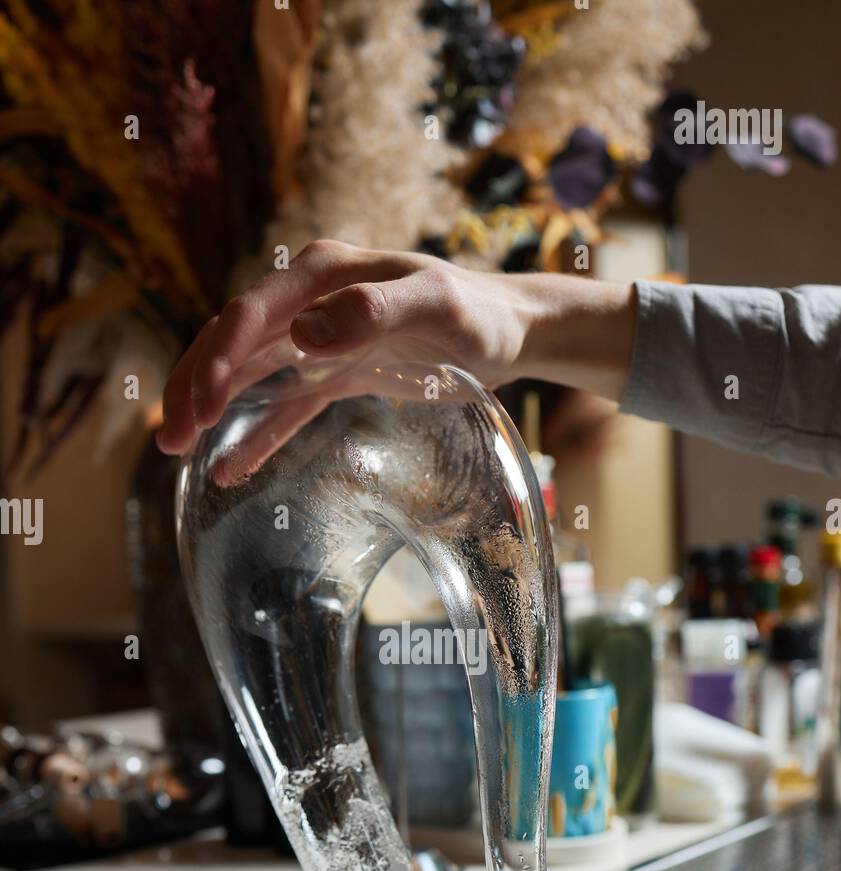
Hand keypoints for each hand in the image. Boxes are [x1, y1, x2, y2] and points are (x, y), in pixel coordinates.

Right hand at [157, 240, 539, 457]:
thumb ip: (372, 311)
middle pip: (233, 341)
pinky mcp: (336, 372)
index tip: (201, 404)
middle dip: (195, 386)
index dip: (218, 358)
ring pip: (248, 372)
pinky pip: (286, 406)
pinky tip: (231, 468)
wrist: (510, 331)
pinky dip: (258, 434)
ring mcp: (320, 338)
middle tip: (170, 437)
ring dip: (212, 407)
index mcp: (323, 273)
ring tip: (178, 450)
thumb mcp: (435, 305)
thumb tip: (301, 334)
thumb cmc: (478, 311)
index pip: (250, 313)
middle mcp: (310, 300)